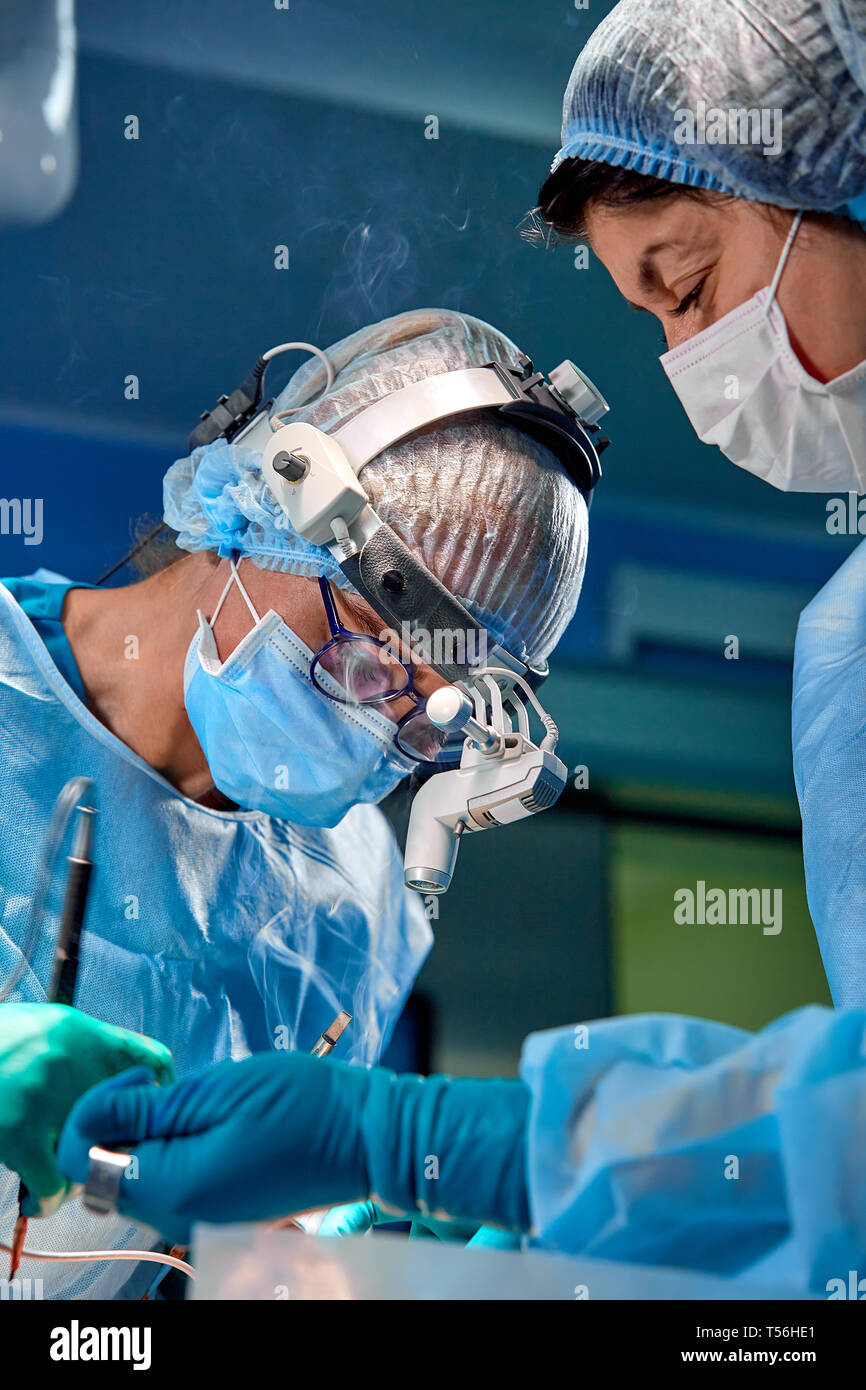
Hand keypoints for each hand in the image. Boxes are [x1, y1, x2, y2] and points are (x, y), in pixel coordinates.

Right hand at [0, 1003, 173, 1214]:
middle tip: (97, 1157)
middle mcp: (72, 1061)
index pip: (154, 1063)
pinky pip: (54, 1186)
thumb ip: (82, 1054)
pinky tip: (36, 1198)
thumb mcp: (44, 1029)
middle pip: (129, 1119)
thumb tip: (115, 1091)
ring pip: (94, 1157)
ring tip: (57, 1174)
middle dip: (115, 1146)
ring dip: (78, 1175)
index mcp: (81, 1033)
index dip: (158, 1097)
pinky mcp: (19, 1133)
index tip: (147, 1118)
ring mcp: (48, 1098)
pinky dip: (46, 1201)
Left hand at [59, 1052, 530, 1244]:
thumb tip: (88, 1117)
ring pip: (140, 1174)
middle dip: (123, 1121)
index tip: (143, 1079)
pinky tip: (214, 1120)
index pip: (84, 1163)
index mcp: (175, 1188)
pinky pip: (173, 1181)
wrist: (365, 1134)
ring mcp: (202, 1220)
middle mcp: (180, 1217)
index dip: (95, 1113)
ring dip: (153, 1133)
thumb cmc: (301, 1104)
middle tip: (170, 1083)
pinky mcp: (220, 1212)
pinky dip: (177, 1147)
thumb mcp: (217, 1090)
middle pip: (109, 1171)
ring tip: (200, 1099)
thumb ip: (146, 1108)